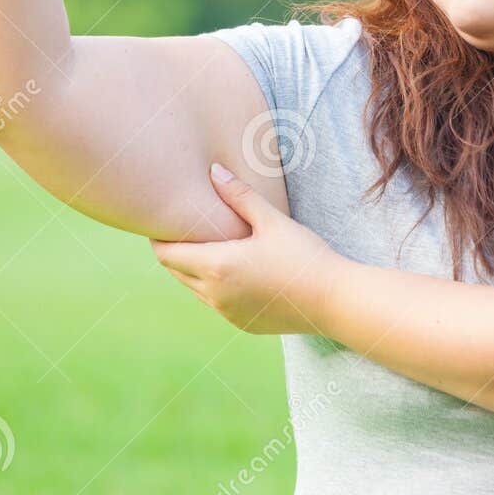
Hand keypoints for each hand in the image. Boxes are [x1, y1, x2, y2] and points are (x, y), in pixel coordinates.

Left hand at [151, 163, 343, 334]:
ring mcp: (226, 312)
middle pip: (175, 271)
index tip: (163, 220)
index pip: (166, 254)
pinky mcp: (241, 323)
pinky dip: (214, 284)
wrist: (334, 302)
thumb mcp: (272, 221)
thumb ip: (239, 196)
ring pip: (194, 288)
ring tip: (210, 245)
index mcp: (216, 267)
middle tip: (185, 227)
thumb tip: (213, 171)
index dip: (159, 237)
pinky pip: (215, 301)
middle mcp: (214, 295)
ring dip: (194, 268)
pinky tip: (235, 268)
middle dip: (175, 250)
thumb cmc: (305, 257)